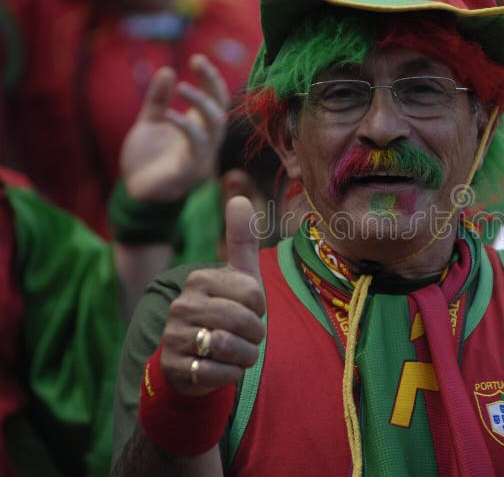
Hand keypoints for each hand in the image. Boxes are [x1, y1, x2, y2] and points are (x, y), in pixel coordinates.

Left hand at [120, 53, 229, 201]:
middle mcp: (206, 141)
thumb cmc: (147, 158)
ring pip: (214, 127)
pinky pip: (196, 147)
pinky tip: (169, 115)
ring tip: (182, 87)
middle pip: (220, 109)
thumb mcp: (150, 121)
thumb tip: (167, 70)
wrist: (134, 192)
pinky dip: (185, 127)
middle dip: (212, 84)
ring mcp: (201, 157)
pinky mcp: (190, 171)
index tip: (197, 58)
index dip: (211, 78)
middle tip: (197, 62)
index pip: (216, 99)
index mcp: (199, 127)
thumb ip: (158, 99)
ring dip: (201, 104)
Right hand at [159, 196, 265, 395]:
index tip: (249, 311)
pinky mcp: (174, 367)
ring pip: (231, 347)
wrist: (194, 359)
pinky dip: (230, 374)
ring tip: (238, 353)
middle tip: (246, 336)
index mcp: (199, 280)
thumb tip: (239, 197)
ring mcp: (174, 336)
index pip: (253, 294)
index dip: (260, 308)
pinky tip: (222, 368)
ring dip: (245, 356)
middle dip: (255, 334)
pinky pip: (219, 373)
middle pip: (243, 321)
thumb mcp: (237, 277)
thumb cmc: (224, 313)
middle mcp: (182, 305)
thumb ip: (240, 240)